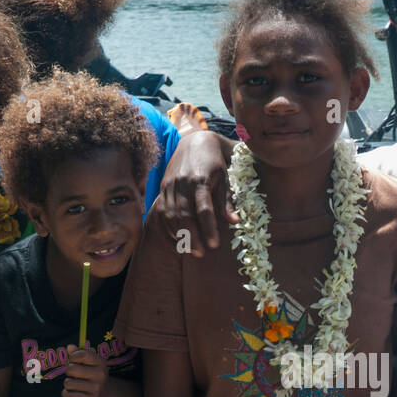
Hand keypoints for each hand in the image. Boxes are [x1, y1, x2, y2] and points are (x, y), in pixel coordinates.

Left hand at [61, 345, 111, 396]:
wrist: (104, 395)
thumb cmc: (92, 375)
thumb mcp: (89, 363)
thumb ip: (78, 353)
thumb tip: (70, 347)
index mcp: (101, 363)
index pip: (82, 355)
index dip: (73, 357)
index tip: (73, 360)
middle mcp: (100, 375)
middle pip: (71, 369)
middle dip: (69, 372)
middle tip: (74, 375)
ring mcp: (97, 389)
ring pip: (68, 383)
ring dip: (68, 384)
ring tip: (76, 385)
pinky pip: (68, 395)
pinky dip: (66, 394)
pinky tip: (73, 393)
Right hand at [159, 130, 235, 253]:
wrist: (194, 142)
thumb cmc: (214, 163)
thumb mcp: (225, 178)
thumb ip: (227, 200)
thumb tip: (235, 221)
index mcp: (201, 179)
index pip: (204, 209)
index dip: (209, 228)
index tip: (214, 245)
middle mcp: (183, 182)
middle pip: (184, 215)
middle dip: (193, 237)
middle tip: (202, 253)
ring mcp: (170, 185)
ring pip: (171, 215)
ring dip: (181, 235)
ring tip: (192, 250)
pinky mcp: (163, 187)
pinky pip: (162, 211)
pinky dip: (169, 227)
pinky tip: (179, 238)